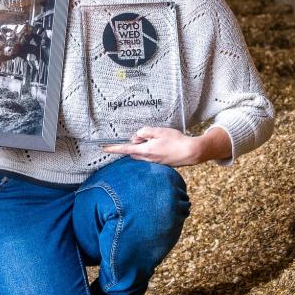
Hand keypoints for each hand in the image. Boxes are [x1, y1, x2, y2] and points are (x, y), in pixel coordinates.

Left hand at [103, 126, 228, 166]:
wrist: (190, 152)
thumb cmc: (176, 141)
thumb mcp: (159, 131)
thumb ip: (145, 132)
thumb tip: (138, 135)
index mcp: (146, 150)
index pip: (125, 149)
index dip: (114, 149)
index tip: (104, 148)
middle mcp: (148, 159)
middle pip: (133, 152)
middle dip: (134, 144)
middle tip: (143, 136)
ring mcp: (154, 162)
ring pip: (141, 154)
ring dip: (143, 147)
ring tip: (156, 139)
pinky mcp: (160, 163)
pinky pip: (149, 156)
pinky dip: (150, 150)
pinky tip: (161, 145)